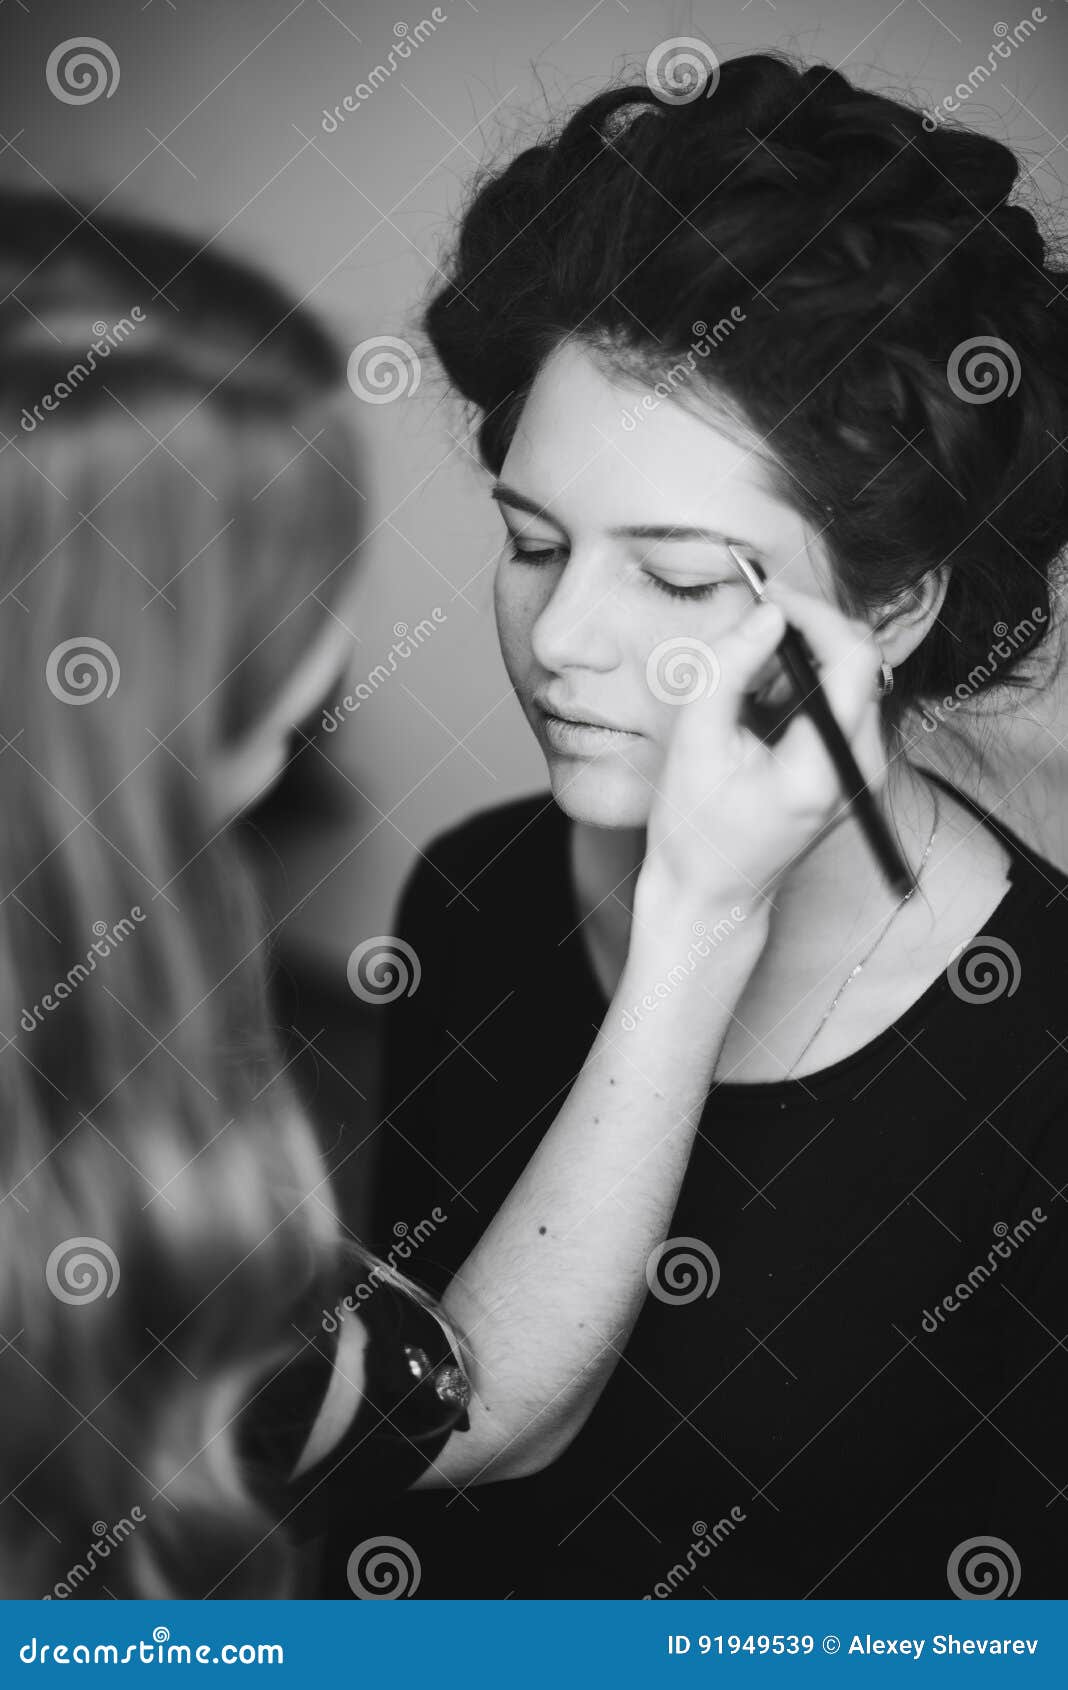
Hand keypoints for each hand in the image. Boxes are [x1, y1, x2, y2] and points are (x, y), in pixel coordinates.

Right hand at [638, 583, 887, 918]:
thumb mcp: (694, 742)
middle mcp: (860, 767)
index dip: (813, 613)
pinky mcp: (849, 767)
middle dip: (801, 637)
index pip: (853, 657)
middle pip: (856, 661)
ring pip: (846, 676)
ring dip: (795, 664)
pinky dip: (796, 689)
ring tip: (741, 695)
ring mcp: (861, 769)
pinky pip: (835, 701)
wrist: (711, 898)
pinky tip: (756, 715)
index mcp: (825, 768)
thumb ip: (728, 668)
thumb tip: (767, 611)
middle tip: (744, 648)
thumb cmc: (694, 833)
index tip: (767, 599)